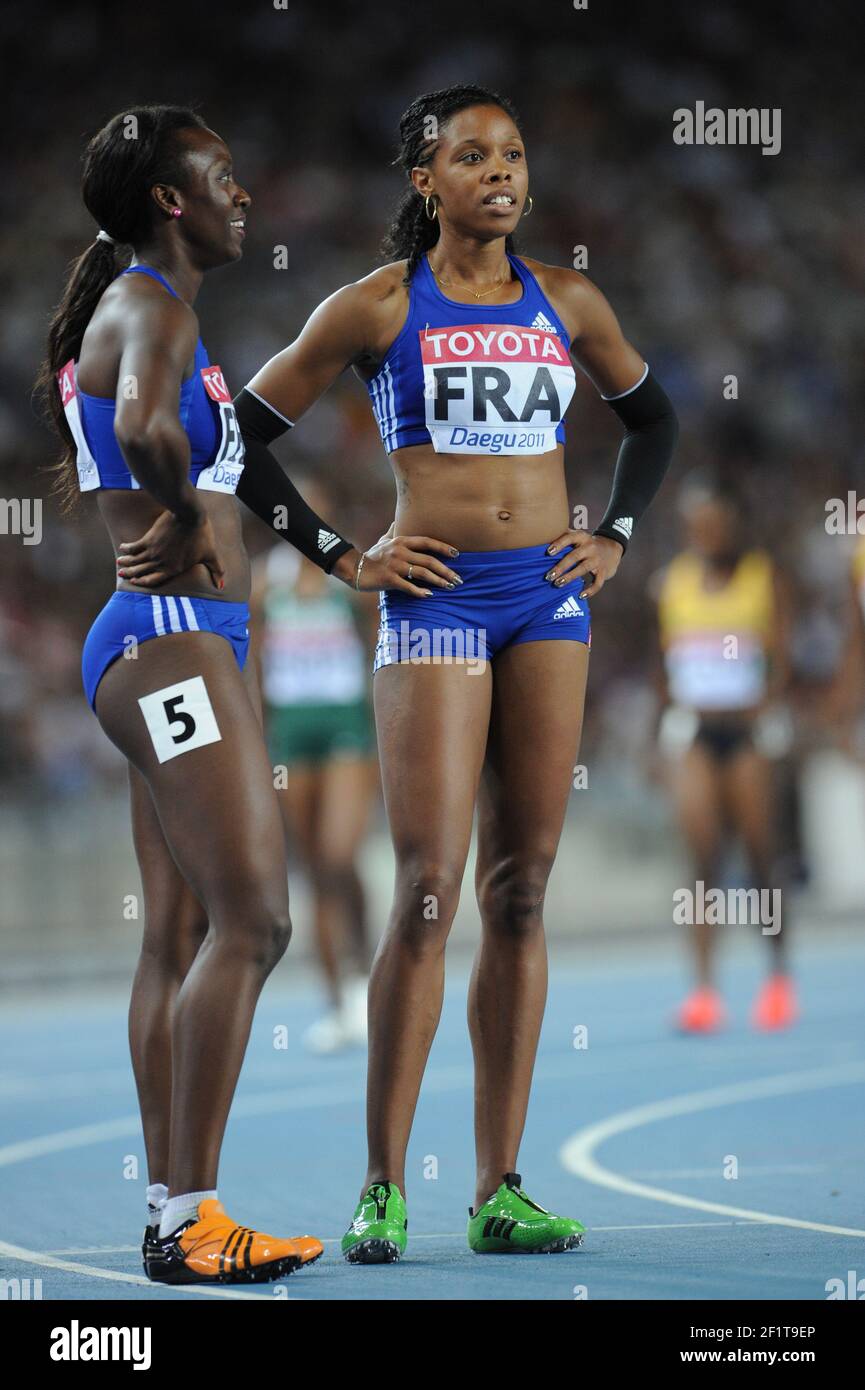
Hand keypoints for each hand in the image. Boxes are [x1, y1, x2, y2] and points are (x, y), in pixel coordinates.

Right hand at [115, 509, 225, 590]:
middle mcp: (161, 563)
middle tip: (122, 574)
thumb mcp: (211, 555)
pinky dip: (127, 548)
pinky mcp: (148, 539)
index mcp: (174, 569)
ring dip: (126, 563)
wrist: (190, 516)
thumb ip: (216, 571)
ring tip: (119, 564)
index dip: (144, 582)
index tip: (135, 582)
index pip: (154, 580)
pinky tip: (122, 548)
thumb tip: (223, 586)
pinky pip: (133, 547)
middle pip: (141, 572)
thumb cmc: (202, 535)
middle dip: (131, 574)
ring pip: (135, 561)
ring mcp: (153, 552)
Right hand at [334, 533, 462, 595]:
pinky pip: (408, 586)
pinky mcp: (389, 579)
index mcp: (401, 541)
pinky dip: (420, 591)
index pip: (427, 542)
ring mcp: (394, 566)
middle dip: (446, 570)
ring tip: (449, 587)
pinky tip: (429, 595)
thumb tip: (398, 519)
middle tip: (458, 579)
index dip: (443, 548)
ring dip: (438, 581)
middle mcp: (400, 552)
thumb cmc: (372, 555)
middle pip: (429, 560)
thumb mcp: (383, 540)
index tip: (457, 555)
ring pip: (422, 573)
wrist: (353, 568)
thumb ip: (393, 531)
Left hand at [544, 529, 622, 598]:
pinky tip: (580, 595)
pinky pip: (598, 582)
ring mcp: (598, 560)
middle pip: (574, 556)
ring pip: (583, 568)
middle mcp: (590, 547)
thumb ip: (564, 536)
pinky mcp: (604, 571)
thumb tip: (541, 538)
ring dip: (570, 577)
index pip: (570, 538)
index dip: (559, 544)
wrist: (613, 546)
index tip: (548, 552)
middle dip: (561, 567)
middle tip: (548, 576)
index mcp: (582, 537)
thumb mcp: (579, 536)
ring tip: (558, 584)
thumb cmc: (587, 543)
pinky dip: (590, 590)